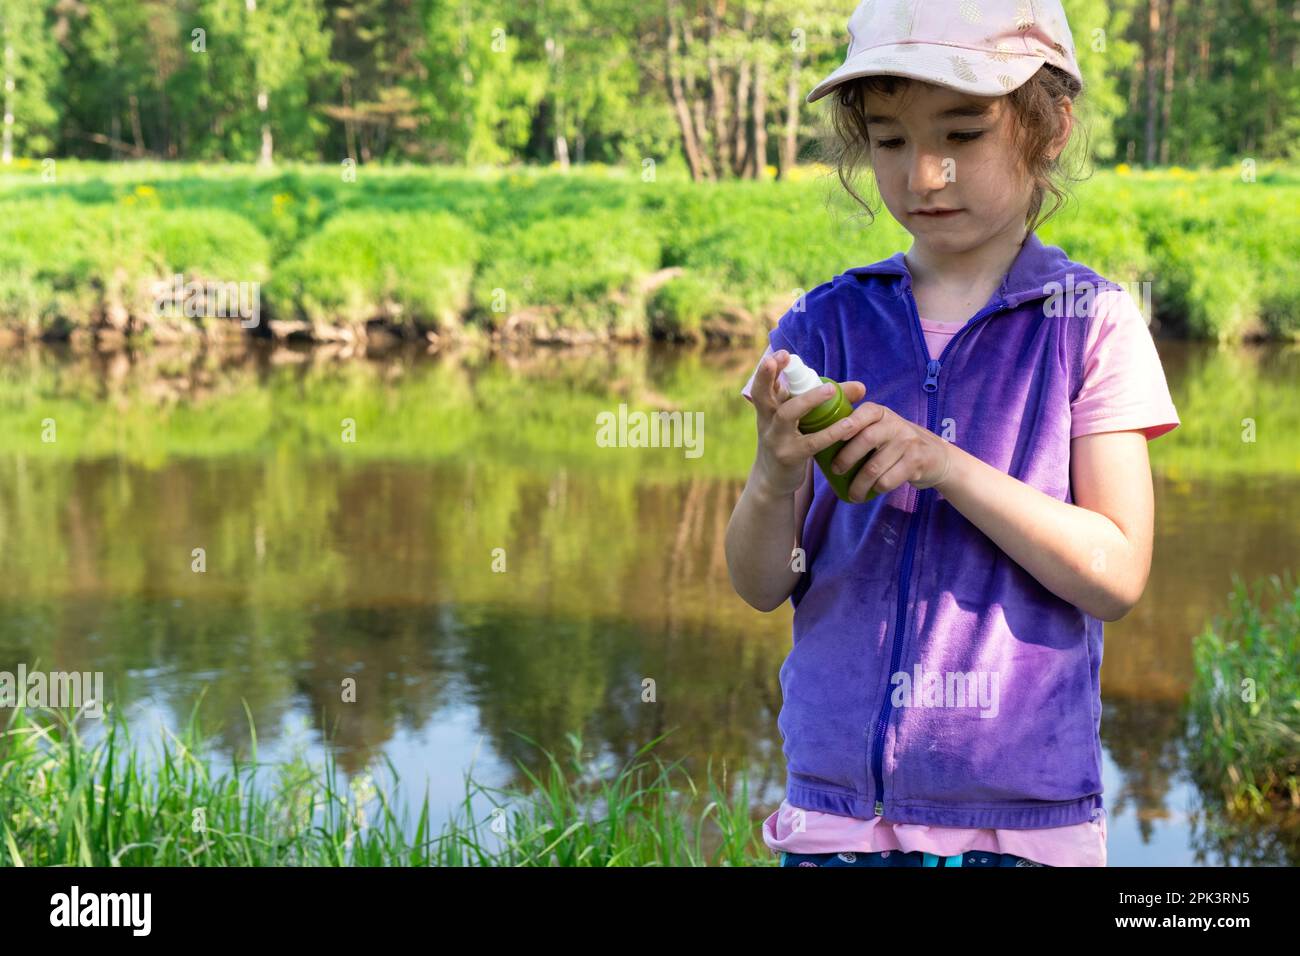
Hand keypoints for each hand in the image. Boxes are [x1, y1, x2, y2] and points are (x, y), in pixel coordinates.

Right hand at [748, 349, 866, 498]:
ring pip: (787, 414)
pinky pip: (811, 442)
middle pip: (761, 394)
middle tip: (780, 357)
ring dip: (808, 400)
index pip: (764, 383)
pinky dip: (830, 433)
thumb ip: (828, 401)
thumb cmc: (791, 441)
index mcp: (768, 407)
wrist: (773, 480)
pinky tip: (847, 425)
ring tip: (831, 389)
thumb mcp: (801, 420)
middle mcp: (766, 420)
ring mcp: (775, 439)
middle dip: (767, 375)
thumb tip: (861, 388)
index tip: (782, 353)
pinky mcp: (789, 456)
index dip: (768, 368)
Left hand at [829, 402, 953, 501]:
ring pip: (874, 467)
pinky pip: (887, 480)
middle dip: (846, 459)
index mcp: (881, 414)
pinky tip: (872, 492)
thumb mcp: (882, 427)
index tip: (832, 436)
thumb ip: (860, 429)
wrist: (936, 456)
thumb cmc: (896, 443)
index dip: (847, 424)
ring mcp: (907, 442)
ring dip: (859, 484)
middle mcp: (895, 424)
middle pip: (865, 440)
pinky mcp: (916, 461)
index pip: (863, 413)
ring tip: (852, 494)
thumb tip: (821, 440)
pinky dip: (876, 489)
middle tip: (836, 471)